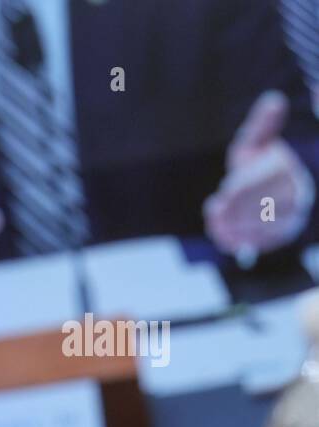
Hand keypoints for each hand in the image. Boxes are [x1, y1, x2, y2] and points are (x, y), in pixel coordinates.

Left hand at [204, 90, 313, 255]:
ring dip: (233, 225)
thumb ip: (261, 126)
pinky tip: (221, 235)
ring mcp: (291, 220)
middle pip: (266, 206)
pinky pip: (259, 243)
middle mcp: (297, 197)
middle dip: (236, 208)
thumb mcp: (256, 144)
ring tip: (214, 218)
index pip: (271, 180)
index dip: (246, 187)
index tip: (225, 190)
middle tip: (214, 207)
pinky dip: (238, 240)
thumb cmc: (259, 166)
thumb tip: (273, 99)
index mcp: (291, 172)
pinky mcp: (280, 238)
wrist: (268, 193)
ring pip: (261, 227)